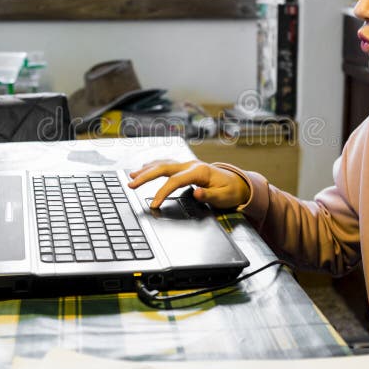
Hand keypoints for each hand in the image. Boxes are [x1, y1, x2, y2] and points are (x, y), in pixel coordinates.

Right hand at [128, 159, 250, 209]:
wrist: (237, 183)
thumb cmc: (230, 191)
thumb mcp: (223, 197)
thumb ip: (209, 195)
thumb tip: (197, 193)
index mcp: (199, 171)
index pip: (175, 181)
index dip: (163, 192)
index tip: (154, 204)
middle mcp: (191, 165)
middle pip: (164, 168)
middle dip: (146, 176)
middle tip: (131, 184)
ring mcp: (188, 164)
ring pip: (163, 164)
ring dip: (147, 169)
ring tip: (132, 176)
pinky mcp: (186, 167)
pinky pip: (167, 164)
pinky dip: (154, 165)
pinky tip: (145, 168)